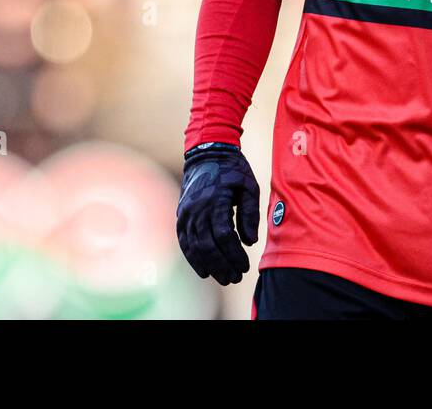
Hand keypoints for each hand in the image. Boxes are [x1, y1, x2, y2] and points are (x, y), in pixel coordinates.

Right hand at [176, 142, 260, 284]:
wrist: (206, 153)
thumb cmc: (233, 169)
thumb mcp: (249, 185)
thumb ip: (249, 214)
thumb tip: (250, 242)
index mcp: (215, 200)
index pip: (224, 235)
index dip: (234, 254)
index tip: (246, 266)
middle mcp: (197, 208)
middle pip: (208, 245)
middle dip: (222, 265)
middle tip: (236, 277)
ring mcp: (186, 213)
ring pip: (194, 246)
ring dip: (209, 265)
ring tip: (224, 277)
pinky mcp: (181, 215)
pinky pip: (184, 241)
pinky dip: (193, 258)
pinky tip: (204, 271)